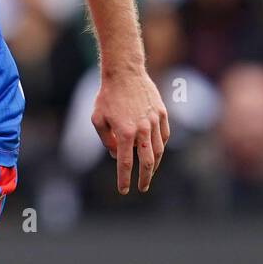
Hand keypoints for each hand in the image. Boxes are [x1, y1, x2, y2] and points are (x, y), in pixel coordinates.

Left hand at [91, 66, 169, 194]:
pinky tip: (156, 152)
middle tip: (142, 187)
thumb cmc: (107, 96)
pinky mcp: (162, 113)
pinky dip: (161, 146)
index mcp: (124, 133)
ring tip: (150, 173)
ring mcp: (154, 121)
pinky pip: (164, 135)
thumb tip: (117, 155)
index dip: (124, 179)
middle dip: (145, 178)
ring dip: (155, 165)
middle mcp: (142, 129)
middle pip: (147, 162)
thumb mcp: (98, 119)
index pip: (125, 164)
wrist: (124, 73)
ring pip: (159, 150)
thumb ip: (107, 140)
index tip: (124, 190)